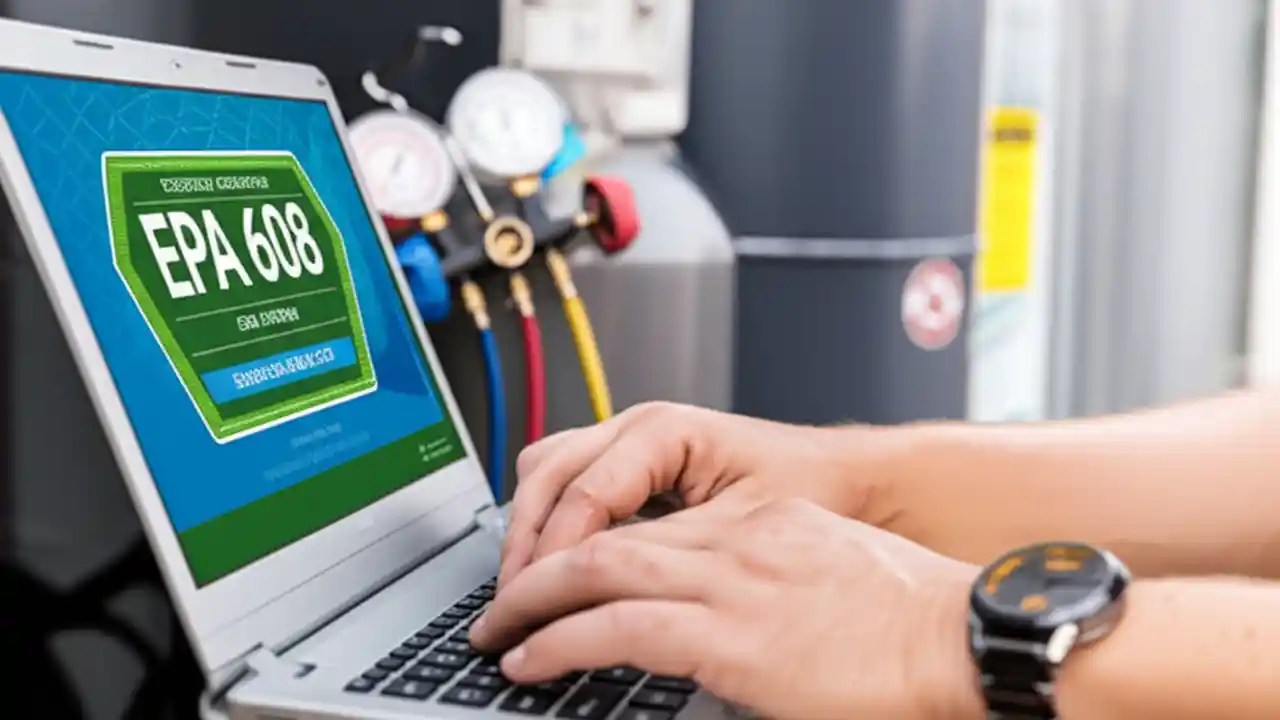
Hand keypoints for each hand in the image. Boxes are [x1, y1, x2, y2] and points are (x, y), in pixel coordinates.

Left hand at [472, 499, 983, 719]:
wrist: (965, 638)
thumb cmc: (916, 623)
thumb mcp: (833, 580)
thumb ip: (773, 586)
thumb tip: (734, 624)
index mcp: (760, 524)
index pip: (650, 529)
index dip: (590, 550)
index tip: (560, 577)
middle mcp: (735, 538)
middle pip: (607, 537)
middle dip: (540, 568)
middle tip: (503, 598)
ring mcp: (731, 581)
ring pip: (597, 571)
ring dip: (532, 601)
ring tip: (495, 631)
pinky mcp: (730, 636)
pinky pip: (617, 627)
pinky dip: (560, 641)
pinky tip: (531, 659)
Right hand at [501, 402, 889, 587]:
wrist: (855, 480)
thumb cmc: (814, 492)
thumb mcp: (741, 530)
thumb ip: (669, 552)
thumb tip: (607, 586)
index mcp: (663, 433)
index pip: (581, 495)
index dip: (551, 557)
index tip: (530, 607)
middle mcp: (639, 429)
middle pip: (546, 475)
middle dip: (524, 543)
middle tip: (511, 605)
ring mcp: (632, 443)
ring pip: (547, 473)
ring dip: (531, 529)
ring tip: (526, 590)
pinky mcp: (635, 466)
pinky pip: (568, 482)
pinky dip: (552, 521)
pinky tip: (558, 566)